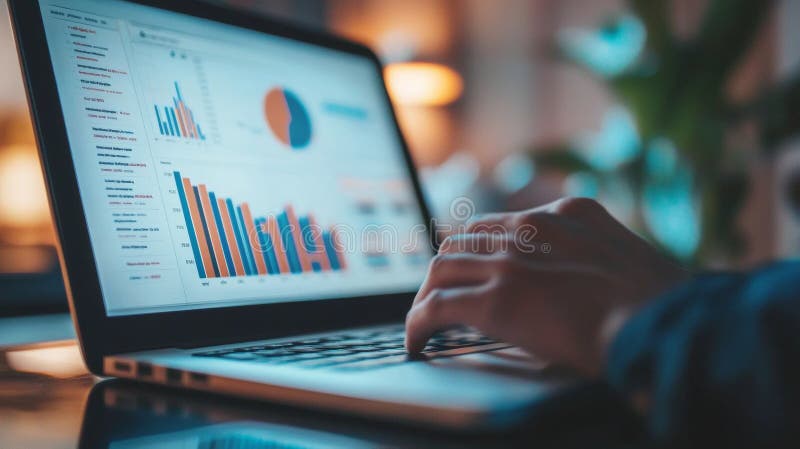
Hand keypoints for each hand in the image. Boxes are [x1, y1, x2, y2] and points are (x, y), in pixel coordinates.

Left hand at [405, 197, 688, 376]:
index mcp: (567, 213)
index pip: (497, 223)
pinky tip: (416, 343)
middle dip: (445, 271)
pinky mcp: (498, 299)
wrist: (668, 325)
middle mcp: (533, 228)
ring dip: (425, 297)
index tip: (464, 268)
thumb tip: (579, 281)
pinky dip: (417, 324)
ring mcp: (512, 262)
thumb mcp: (629, 260)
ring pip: (441, 269)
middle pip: (461, 241)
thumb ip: (595, 256)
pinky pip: (436, 308)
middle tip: (437, 298)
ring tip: (423, 324)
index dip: (472, 249)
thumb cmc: (663, 305)